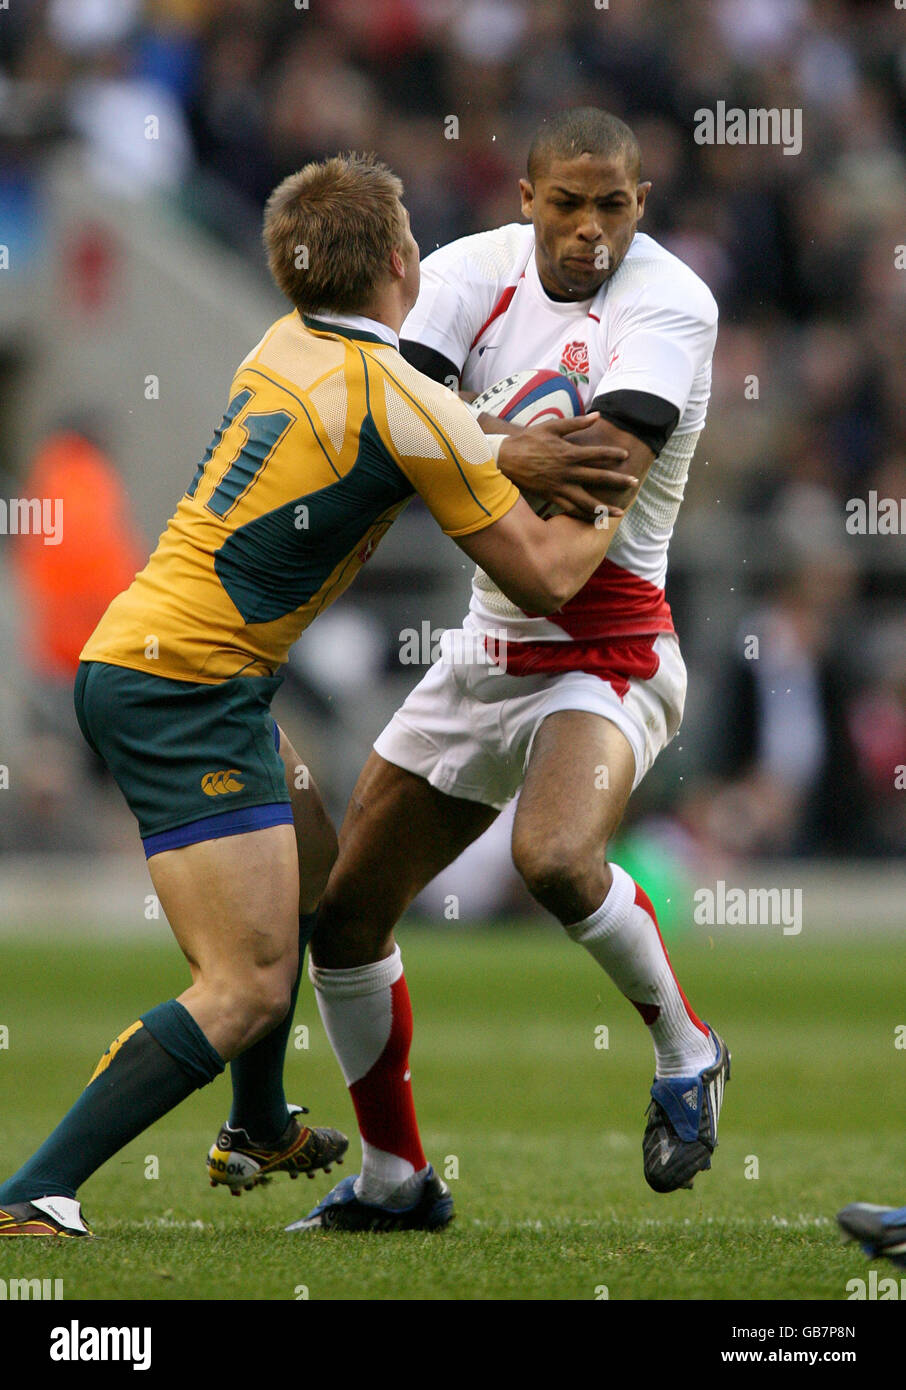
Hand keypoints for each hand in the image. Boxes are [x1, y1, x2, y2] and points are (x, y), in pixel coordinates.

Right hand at [497, 414, 638, 519]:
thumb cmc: (528, 439)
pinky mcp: (551, 496)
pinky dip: (583, 515)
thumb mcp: (552, 426)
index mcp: (569, 453)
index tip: (626, 456)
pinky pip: (570, 508)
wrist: (505, 458)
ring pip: (586, 500)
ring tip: (620, 513)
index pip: (597, 454)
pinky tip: (595, 520)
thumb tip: (597, 416)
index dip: (613, 454)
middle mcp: (567, 472)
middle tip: (634, 483)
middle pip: (598, 478)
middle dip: (617, 481)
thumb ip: (576, 423)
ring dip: (605, 507)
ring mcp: (559, 486)